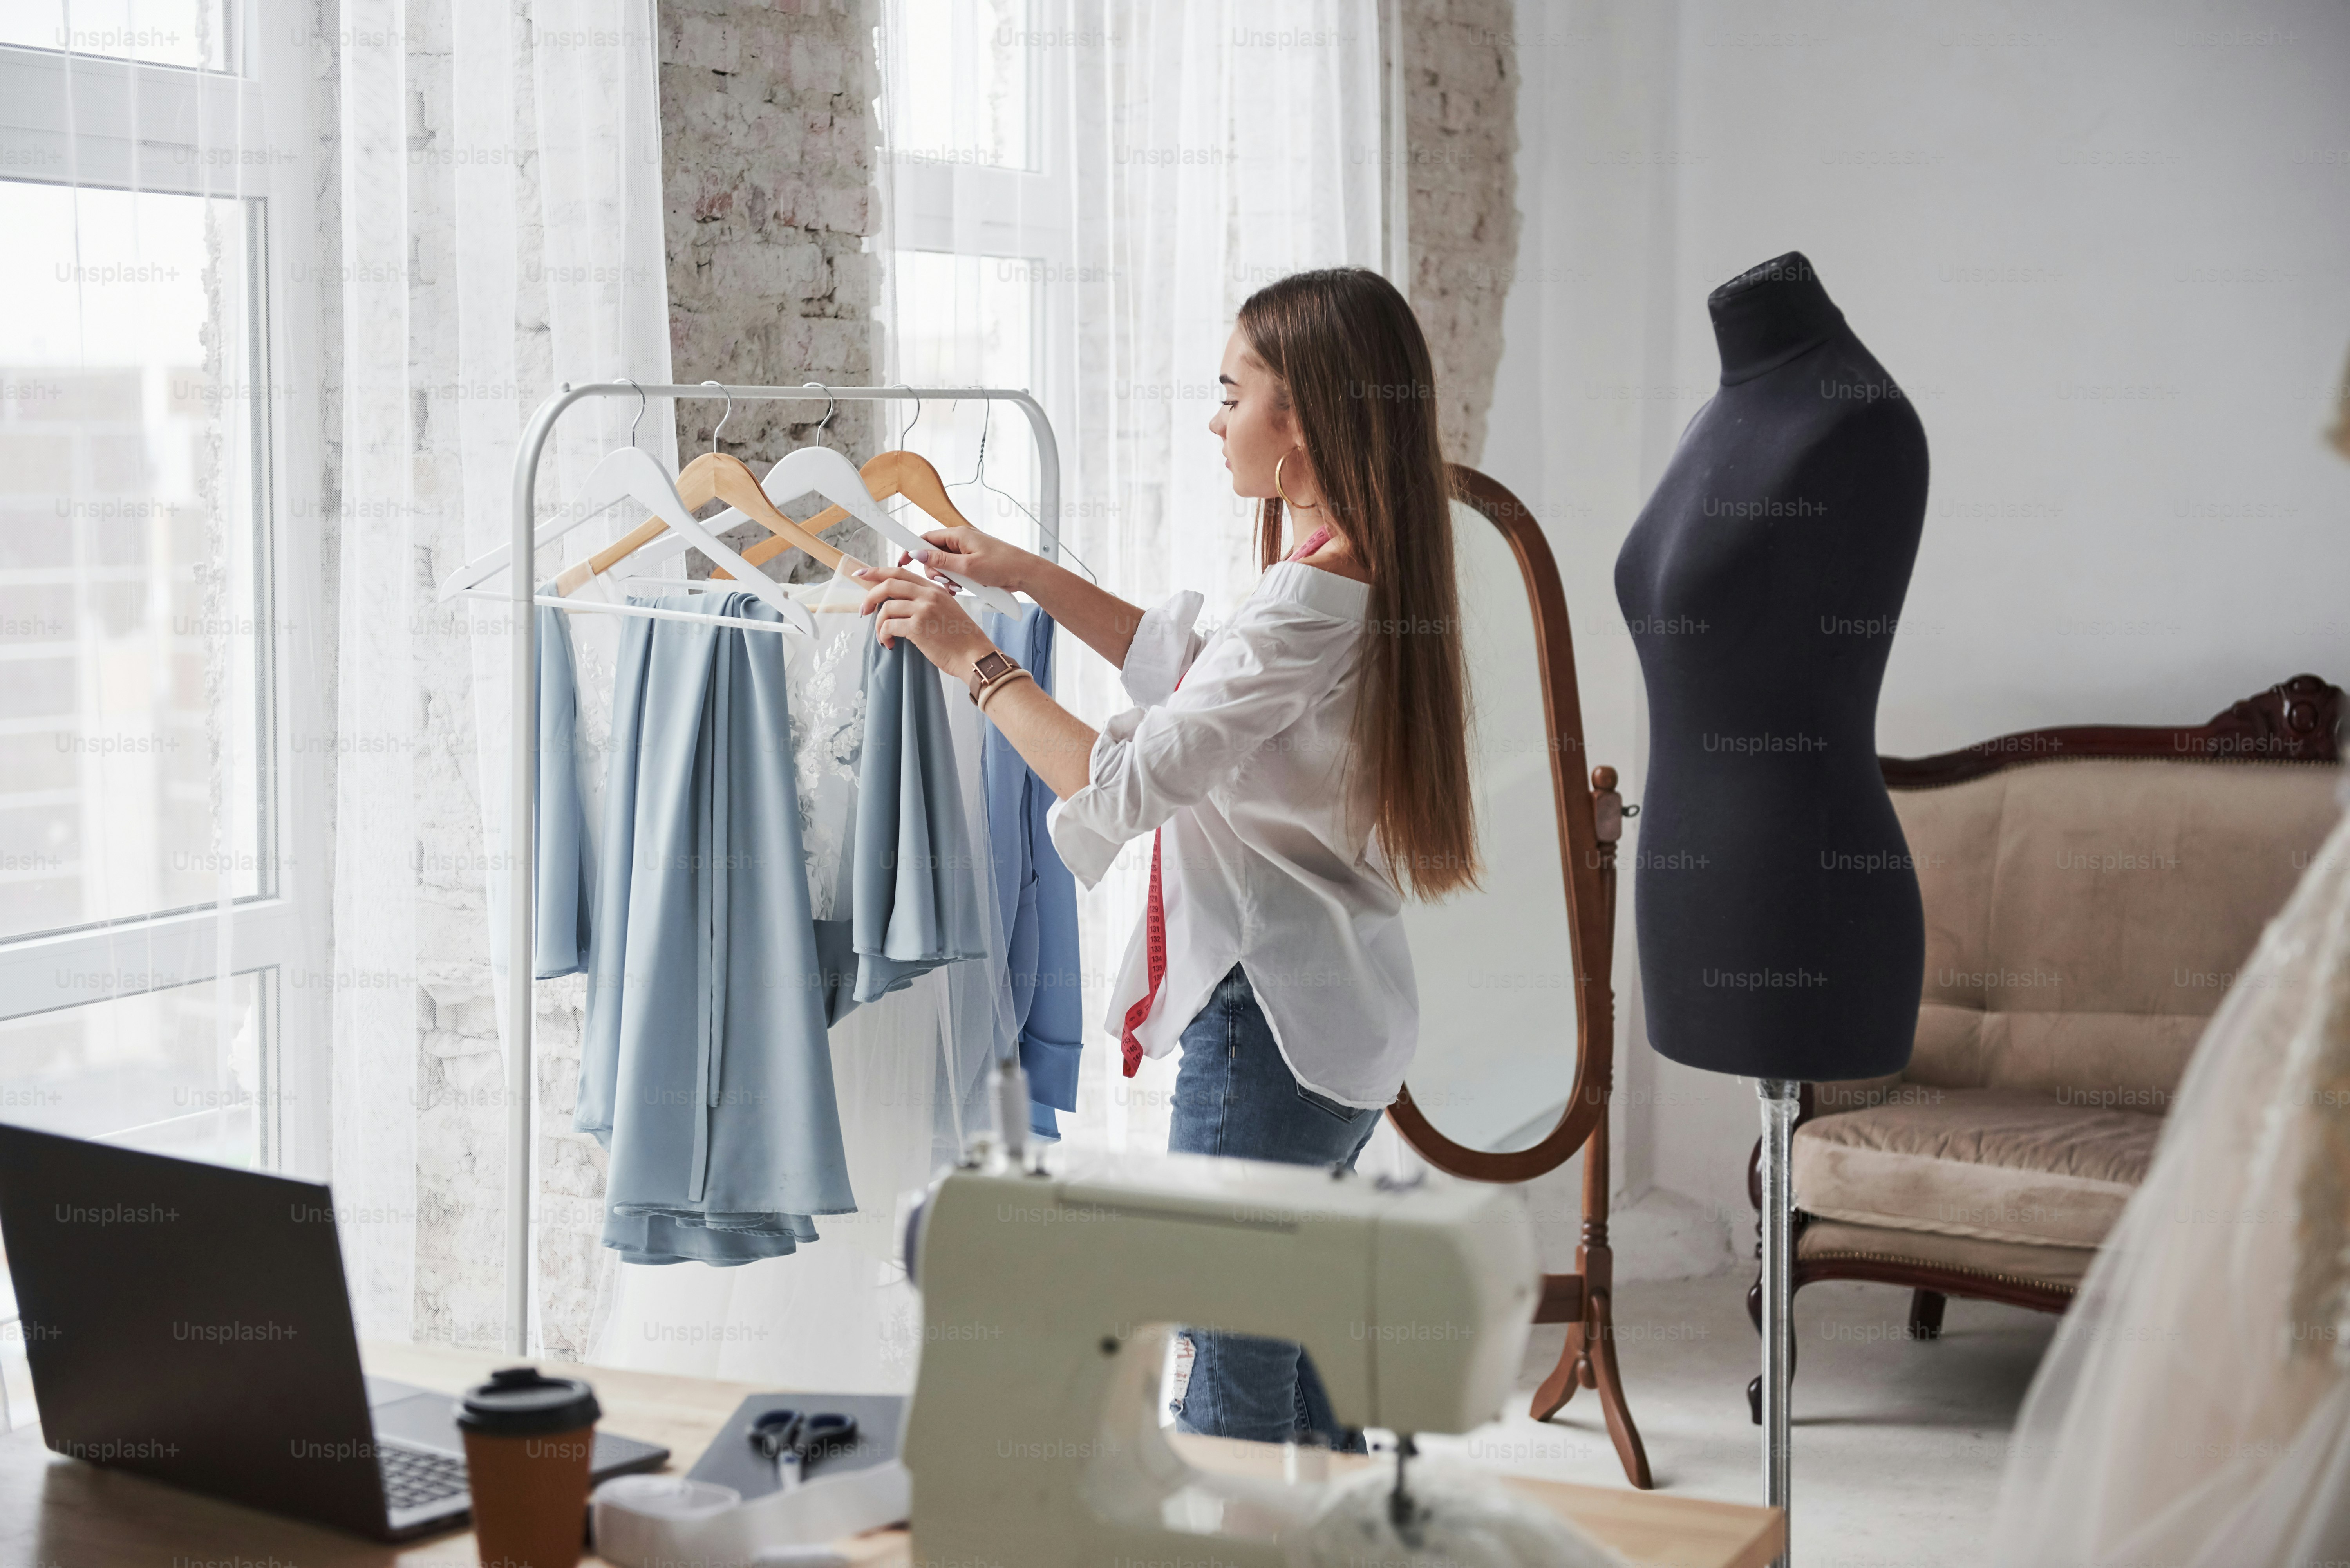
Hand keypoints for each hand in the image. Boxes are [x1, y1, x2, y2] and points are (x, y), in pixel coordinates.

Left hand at [855, 562, 995, 671]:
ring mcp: (924, 609)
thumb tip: (896, 604)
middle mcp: (928, 595)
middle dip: (870, 597)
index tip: (862, 575)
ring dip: (878, 624)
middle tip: (864, 610)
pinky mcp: (918, 627)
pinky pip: (889, 626)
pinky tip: (890, 643)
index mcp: (934, 589)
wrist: (974, 655)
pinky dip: (884, 635)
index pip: (900, 572)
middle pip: (889, 584)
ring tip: (883, 637)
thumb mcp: (945, 610)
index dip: (877, 572)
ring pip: (887, 607)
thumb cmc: (961, 639)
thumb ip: (924, 602)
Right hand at [901, 526, 1038, 594]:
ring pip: (944, 565)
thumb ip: (941, 560)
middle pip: (933, 554)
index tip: (903, 562)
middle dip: (934, 570)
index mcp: (958, 535)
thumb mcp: (967, 566)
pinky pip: (955, 570)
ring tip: (956, 587)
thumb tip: (918, 553)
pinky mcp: (973, 563)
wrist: (1026, 573)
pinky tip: (961, 589)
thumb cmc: (1002, 566)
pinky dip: (954, 580)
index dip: (912, 549)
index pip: (926, 538)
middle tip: (944, 582)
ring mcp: (967, 551)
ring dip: (945, 578)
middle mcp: (961, 541)